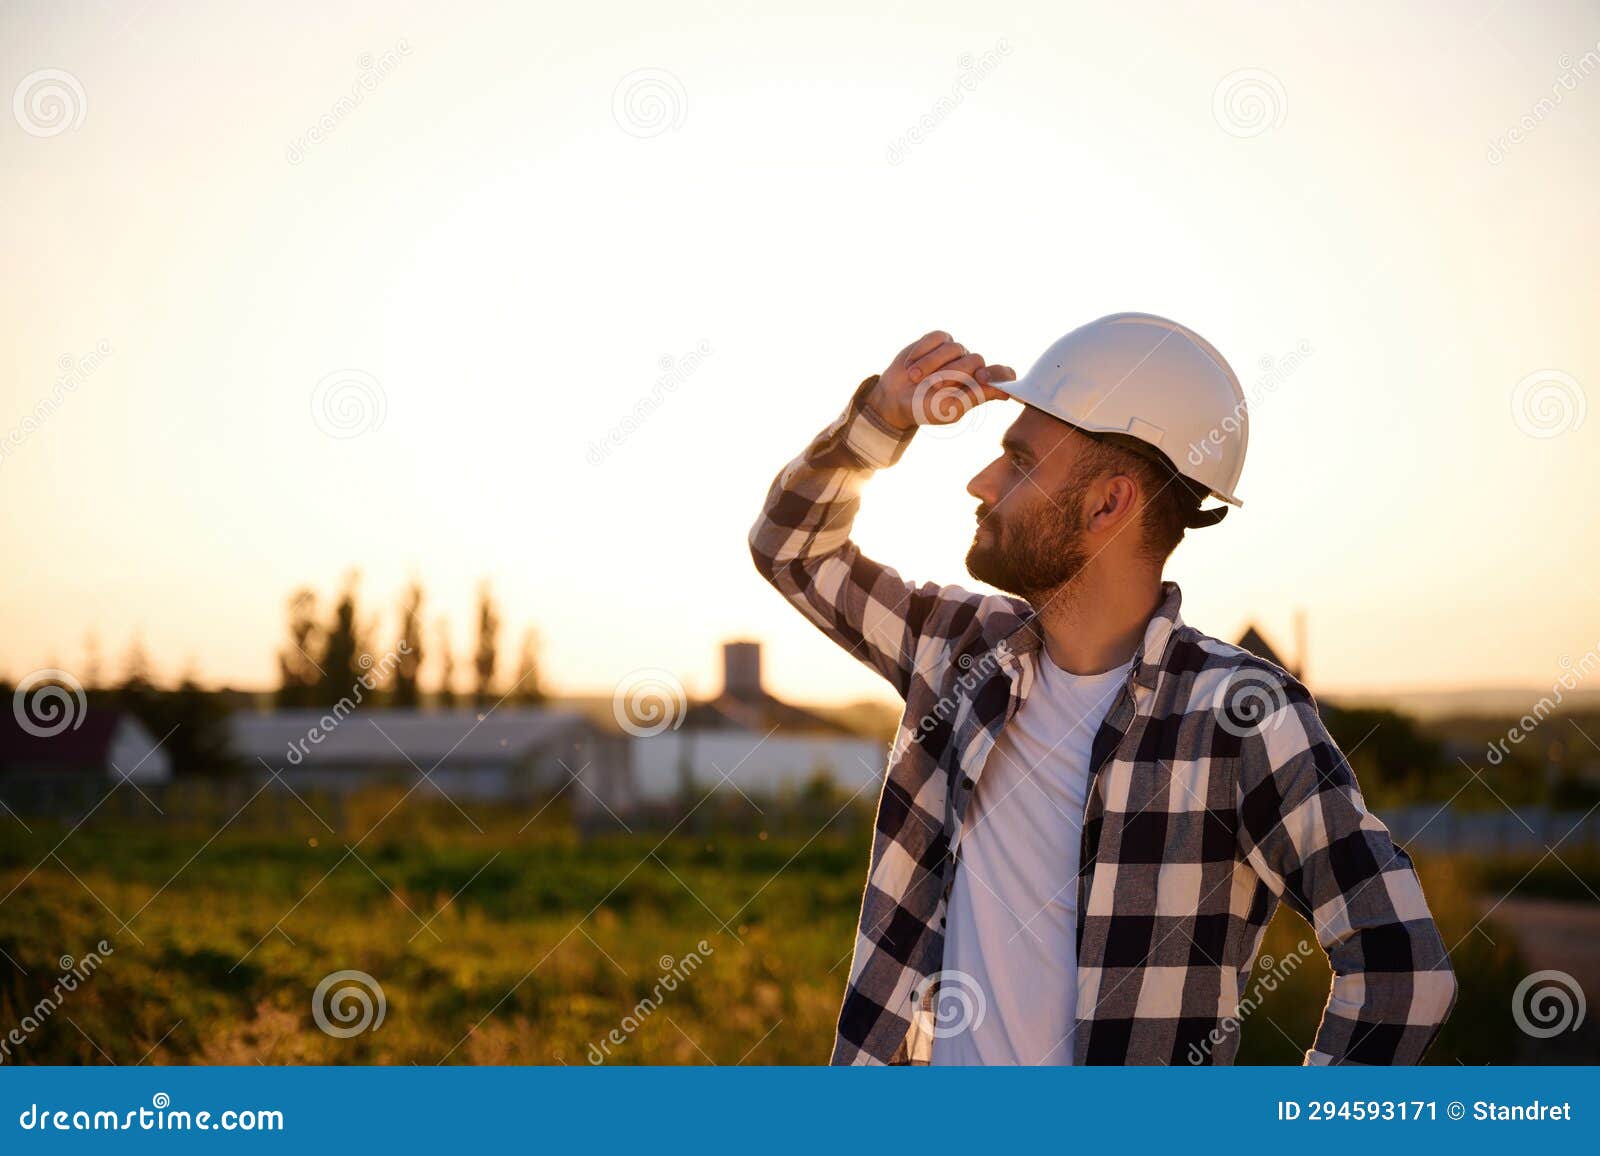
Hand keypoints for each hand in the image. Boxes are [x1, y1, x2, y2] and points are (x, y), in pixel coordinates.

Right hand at [865, 330, 1014, 433]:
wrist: (894, 400)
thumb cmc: (924, 409)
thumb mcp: (950, 410)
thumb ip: (976, 397)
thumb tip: (1006, 392)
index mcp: (979, 386)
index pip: (1004, 374)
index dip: (998, 374)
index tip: (982, 378)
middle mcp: (971, 367)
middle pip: (975, 360)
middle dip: (951, 374)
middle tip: (932, 387)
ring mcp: (955, 352)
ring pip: (954, 348)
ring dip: (931, 364)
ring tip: (915, 378)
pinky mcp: (937, 340)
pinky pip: (937, 337)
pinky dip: (923, 351)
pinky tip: (911, 364)